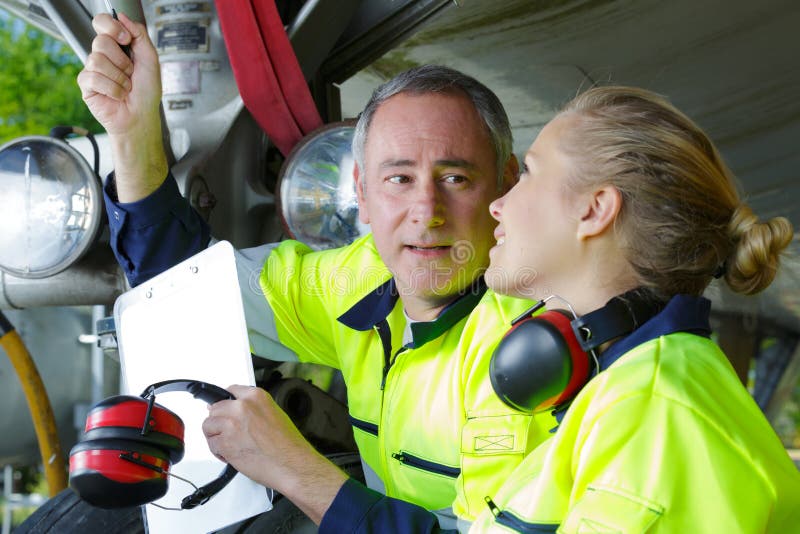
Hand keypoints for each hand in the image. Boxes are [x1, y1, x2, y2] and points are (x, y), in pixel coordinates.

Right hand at [77, 13, 160, 136]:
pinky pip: (93, 77)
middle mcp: (103, 55)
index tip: (126, 39)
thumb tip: (122, 17)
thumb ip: (140, 35)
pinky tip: (117, 95)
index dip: (112, 27)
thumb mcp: (150, 60)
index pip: (102, 23)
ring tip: (126, 87)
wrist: (141, 117)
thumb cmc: (146, 92)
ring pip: (97, 59)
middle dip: (122, 60)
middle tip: (130, 73)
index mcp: (117, 46)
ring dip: (119, 77)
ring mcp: (93, 70)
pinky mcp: (86, 85)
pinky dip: (112, 88)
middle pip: (100, 41)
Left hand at [202, 385, 347, 523]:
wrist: (291, 465)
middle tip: (228, 432)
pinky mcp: (225, 442)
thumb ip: (254, 409)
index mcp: (256, 397)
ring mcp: (231, 424)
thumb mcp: (275, 414)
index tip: (224, 409)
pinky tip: (232, 454)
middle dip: (219, 421)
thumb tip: (238, 412)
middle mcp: (241, 407)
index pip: (230, 391)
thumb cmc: (287, 445)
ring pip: (208, 426)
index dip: (226, 403)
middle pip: (215, 408)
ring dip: (216, 436)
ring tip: (230, 444)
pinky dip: (218, 451)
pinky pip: (211, 444)